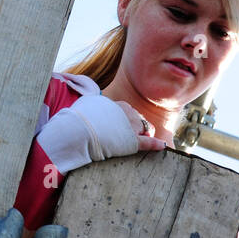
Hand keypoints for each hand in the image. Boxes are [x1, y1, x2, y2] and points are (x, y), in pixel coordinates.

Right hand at [35, 94, 163, 174]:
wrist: (76, 131)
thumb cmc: (76, 119)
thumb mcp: (85, 103)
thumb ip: (91, 100)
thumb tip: (83, 90)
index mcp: (116, 104)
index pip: (126, 112)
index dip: (123, 120)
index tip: (118, 127)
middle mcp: (127, 112)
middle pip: (137, 119)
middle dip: (135, 127)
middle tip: (124, 137)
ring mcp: (131, 127)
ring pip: (144, 129)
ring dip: (142, 135)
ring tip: (136, 143)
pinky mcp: (132, 141)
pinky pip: (148, 143)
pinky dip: (156, 145)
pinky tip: (162, 147)